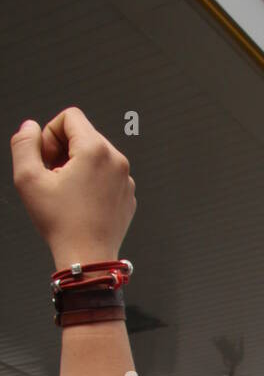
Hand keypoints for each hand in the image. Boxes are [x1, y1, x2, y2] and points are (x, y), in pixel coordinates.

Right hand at [10, 107, 135, 268]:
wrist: (88, 258)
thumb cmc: (62, 224)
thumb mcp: (28, 179)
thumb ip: (24, 144)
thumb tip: (30, 128)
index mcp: (96, 150)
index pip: (70, 117)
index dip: (50, 134)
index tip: (46, 158)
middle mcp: (116, 161)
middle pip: (84, 135)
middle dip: (63, 150)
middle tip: (52, 177)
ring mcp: (126, 180)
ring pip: (96, 156)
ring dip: (77, 167)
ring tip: (66, 192)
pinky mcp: (128, 196)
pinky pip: (107, 176)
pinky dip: (92, 183)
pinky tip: (81, 203)